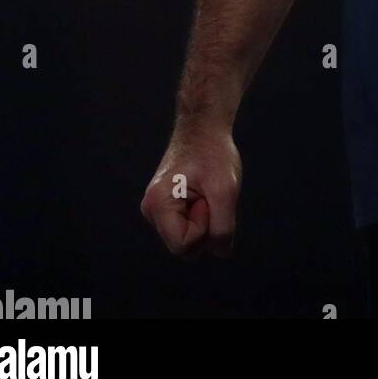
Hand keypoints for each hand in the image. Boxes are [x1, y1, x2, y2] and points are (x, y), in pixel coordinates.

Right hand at [140, 124, 241, 259]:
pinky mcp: (167, 208)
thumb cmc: (214, 152)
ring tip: (204, 191)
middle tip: (207, 193)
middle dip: (204, 225)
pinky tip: (202, 193)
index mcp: (157, 205)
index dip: (204, 227)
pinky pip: (189, 227)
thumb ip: (223, 227)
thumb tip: (220, 251)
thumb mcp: (226, 190)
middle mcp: (151, 210)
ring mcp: (157, 210)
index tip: (207, 198)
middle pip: (185, 246)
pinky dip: (202, 214)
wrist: (204, 127)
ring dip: (205, 218)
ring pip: (188, 238)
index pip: (184, 246)